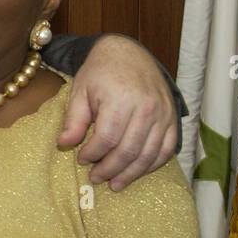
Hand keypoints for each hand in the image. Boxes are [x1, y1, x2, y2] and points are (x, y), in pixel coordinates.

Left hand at [57, 35, 176, 191]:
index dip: (92, 154)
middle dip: (110, 169)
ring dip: (131, 173)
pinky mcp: (172, 118)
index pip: (107, 139)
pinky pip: (167, 148)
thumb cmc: (100, 72)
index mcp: (121, 100)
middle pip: (129, 150)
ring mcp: (163, 114)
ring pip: (149, 154)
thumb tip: (64, 145)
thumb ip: (74, 120)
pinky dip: (152, 163)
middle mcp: (146, 108)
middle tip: (96, 178)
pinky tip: (138, 171)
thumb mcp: (79, 91)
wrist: (128, 53)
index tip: (81, 159)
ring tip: (116, 184)